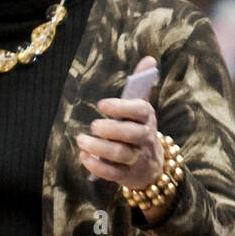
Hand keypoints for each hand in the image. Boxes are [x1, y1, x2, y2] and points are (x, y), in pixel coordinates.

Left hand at [76, 55, 162, 190]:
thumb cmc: (138, 130)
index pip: (140, 111)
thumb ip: (141, 85)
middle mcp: (146, 139)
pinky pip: (114, 173)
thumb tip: (150, 59)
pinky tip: (85, 157)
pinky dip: (98, 166)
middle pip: (131, 134)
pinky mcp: (129, 176)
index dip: (121, 107)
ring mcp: (138, 159)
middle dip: (111, 130)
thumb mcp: (141, 110)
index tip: (101, 105)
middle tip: (93, 125)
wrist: (152, 166)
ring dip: (100, 148)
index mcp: (148, 119)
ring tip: (82, 141)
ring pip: (121, 154)